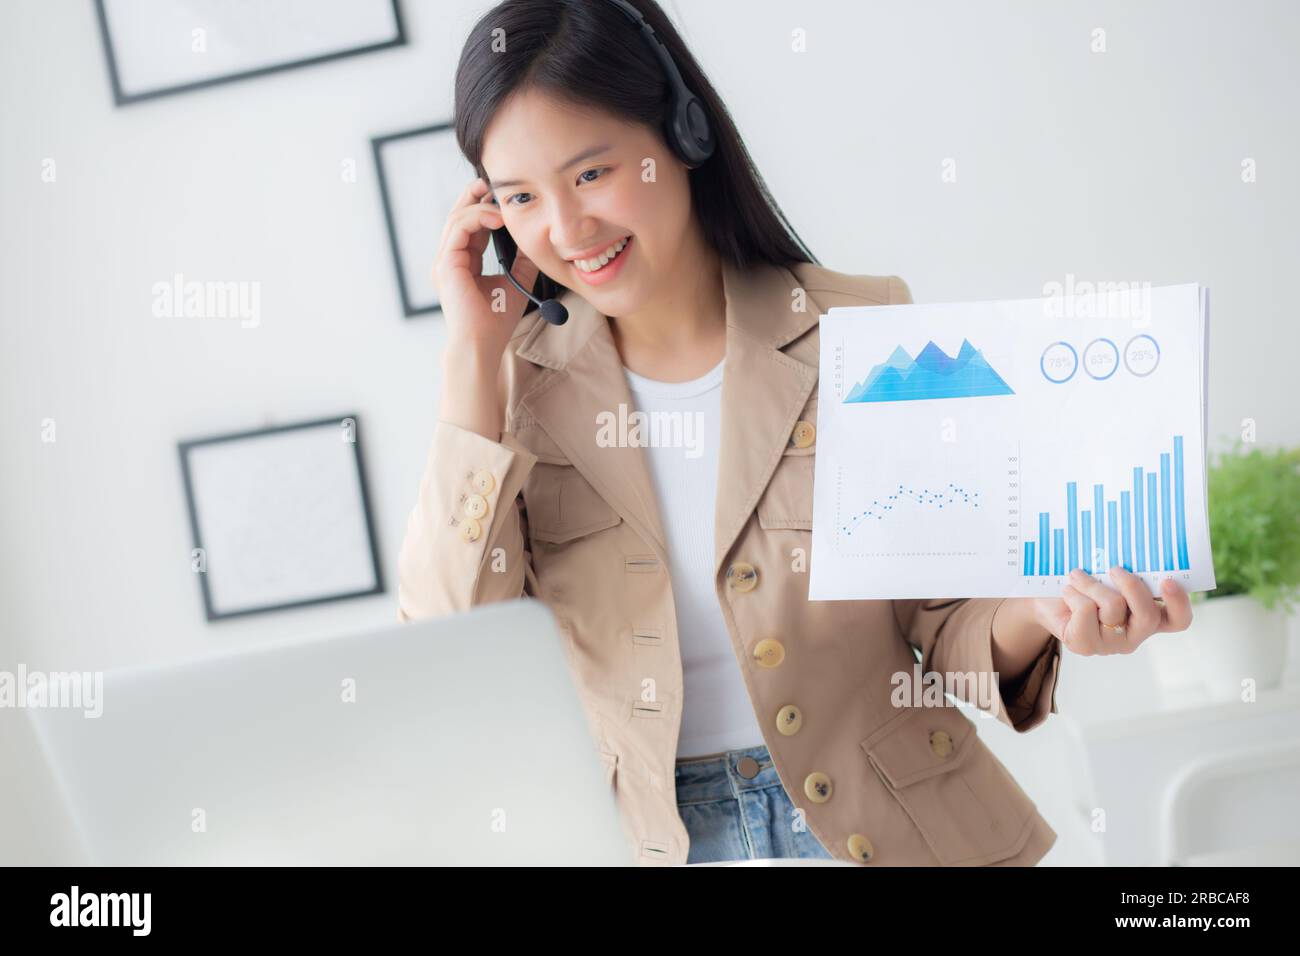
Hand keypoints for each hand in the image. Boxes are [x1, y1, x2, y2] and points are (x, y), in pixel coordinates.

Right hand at [433, 176, 540, 358]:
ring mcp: (444, 260)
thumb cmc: (496, 321)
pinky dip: (477, 217)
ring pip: (457, 217)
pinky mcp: (446, 264)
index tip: (505, 196)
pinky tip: (498, 217)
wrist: (483, 344)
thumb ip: (522, 258)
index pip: (470, 225)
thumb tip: (535, 235)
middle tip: (496, 181)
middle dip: (476, 195)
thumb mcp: (516, 281)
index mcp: (463, 262)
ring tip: (501, 199)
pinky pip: (459, 228)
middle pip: (458, 214)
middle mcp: (450, 258)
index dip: (485, 207)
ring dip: (480, 204)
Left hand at [1032, 567, 1193, 655]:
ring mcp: (1110, 643)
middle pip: (1148, 615)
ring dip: (1092, 584)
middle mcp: (1134, 634)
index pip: (1177, 620)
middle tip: (1113, 568)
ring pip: (1113, 608)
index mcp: (1148, 616)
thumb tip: (1133, 552)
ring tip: (1076, 575)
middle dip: (1132, 586)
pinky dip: (1075, 594)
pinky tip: (1067, 591)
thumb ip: (1127, 571)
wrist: (1044, 598)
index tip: (1168, 580)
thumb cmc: (1082, 583)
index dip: (1179, 603)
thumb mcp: (1108, 574)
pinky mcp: (1085, 645)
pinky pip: (1087, 612)